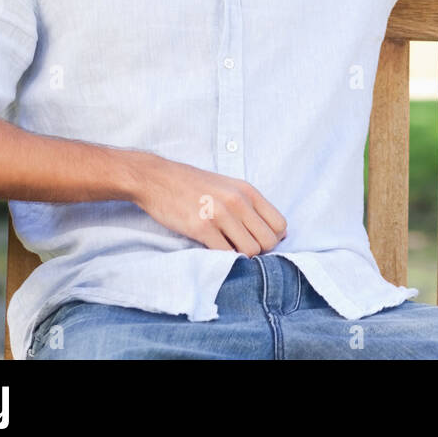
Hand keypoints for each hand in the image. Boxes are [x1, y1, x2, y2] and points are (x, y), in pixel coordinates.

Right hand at [128, 154, 287, 255]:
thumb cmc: (194, 185)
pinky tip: (214, 248)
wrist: (157, 179)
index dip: (273, 238)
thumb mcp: (230, 186)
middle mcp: (238, 201)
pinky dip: (223, 257)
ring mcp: (220, 214)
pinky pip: (225, 253)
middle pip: (268, 241)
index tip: (258, 240)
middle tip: (242, 248)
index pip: (279, 224)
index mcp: (247, 191)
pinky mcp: (201, 227)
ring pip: (250, 250)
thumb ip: (252, 205)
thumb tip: (279, 232)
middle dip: (259, 250)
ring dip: (241, 255)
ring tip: (228, 248)